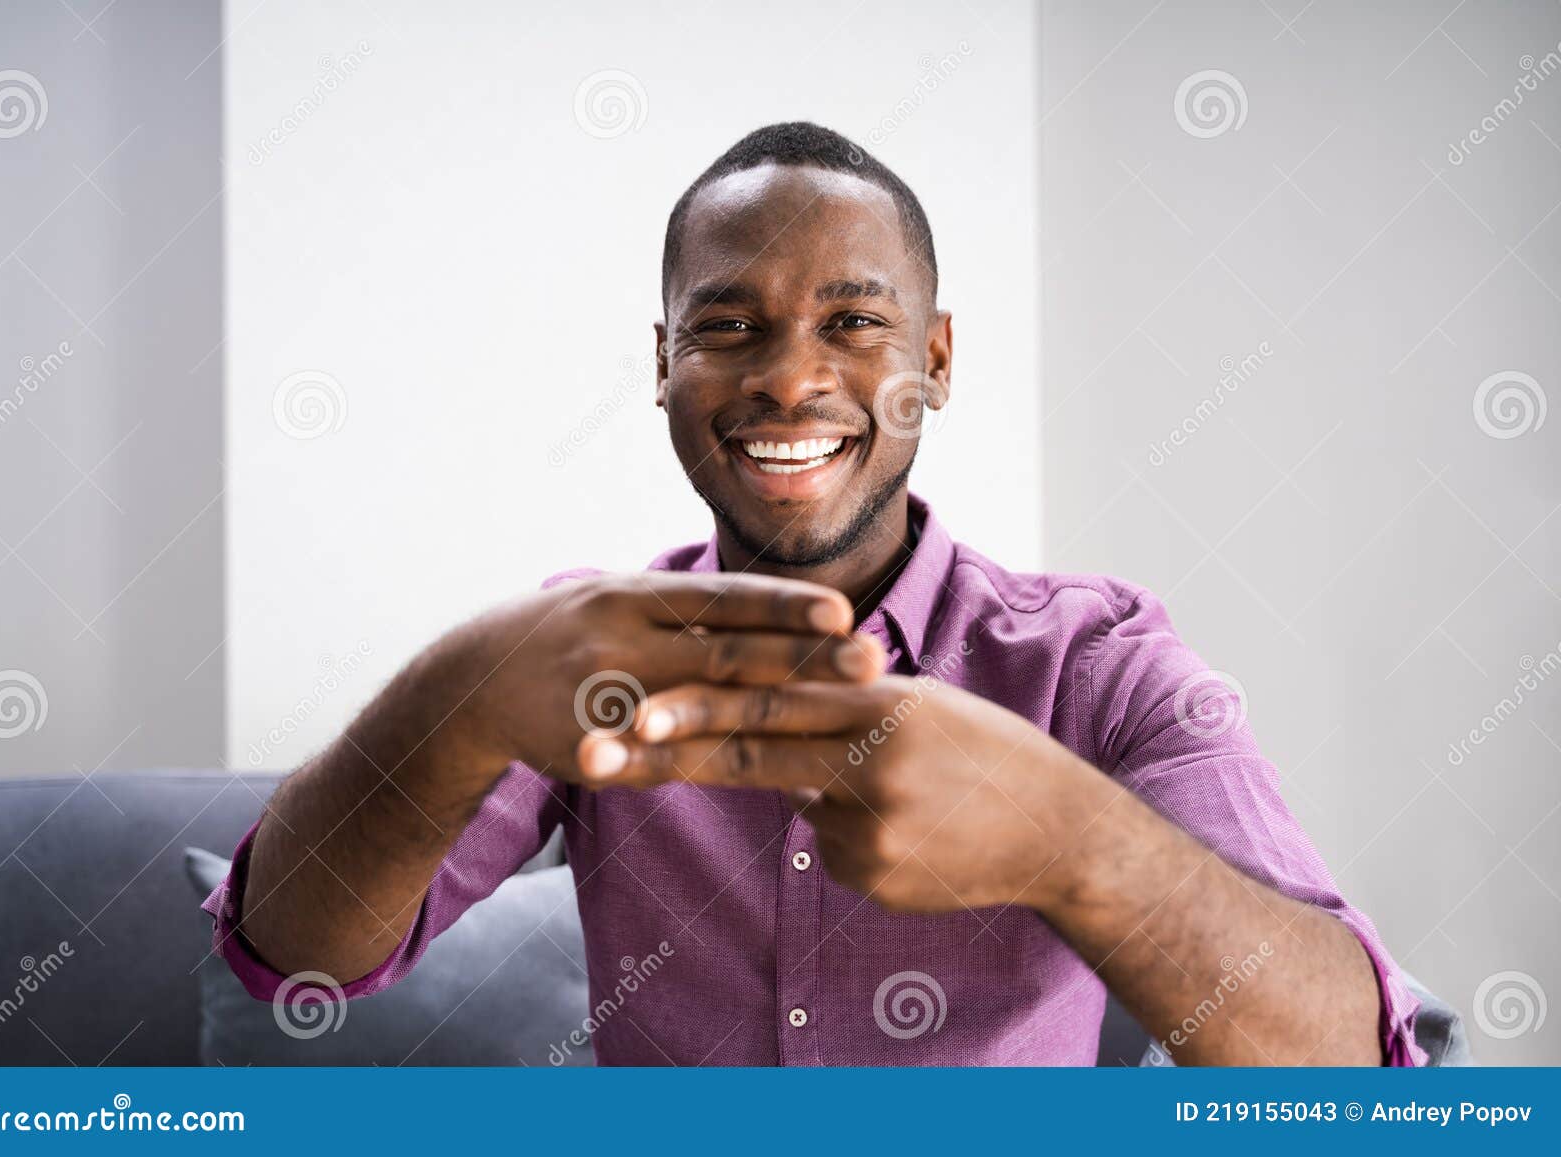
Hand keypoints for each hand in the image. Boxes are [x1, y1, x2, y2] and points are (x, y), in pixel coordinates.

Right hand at [423, 573, 886, 792]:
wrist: (476, 677)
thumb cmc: (579, 634)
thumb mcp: (628, 604)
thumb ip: (699, 612)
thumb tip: (783, 611)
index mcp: (639, 594)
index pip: (726, 597)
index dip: (786, 605)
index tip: (845, 611)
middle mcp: (623, 635)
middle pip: (724, 648)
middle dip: (800, 657)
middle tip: (869, 660)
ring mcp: (603, 690)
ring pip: (695, 707)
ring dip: (763, 715)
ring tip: (819, 727)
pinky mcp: (586, 740)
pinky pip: (649, 757)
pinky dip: (693, 764)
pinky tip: (745, 778)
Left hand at [575, 676, 1100, 912]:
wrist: (1058, 829)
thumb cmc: (984, 755)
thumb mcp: (918, 708)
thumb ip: (841, 711)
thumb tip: (774, 730)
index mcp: (879, 701)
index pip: (767, 702)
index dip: (694, 705)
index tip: (630, 706)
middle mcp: (870, 760)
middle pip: (749, 753)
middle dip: (666, 751)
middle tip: (596, 751)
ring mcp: (872, 824)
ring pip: (797, 807)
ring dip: (817, 797)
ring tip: (903, 794)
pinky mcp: (876, 874)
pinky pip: (832, 852)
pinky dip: (857, 840)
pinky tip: (920, 835)